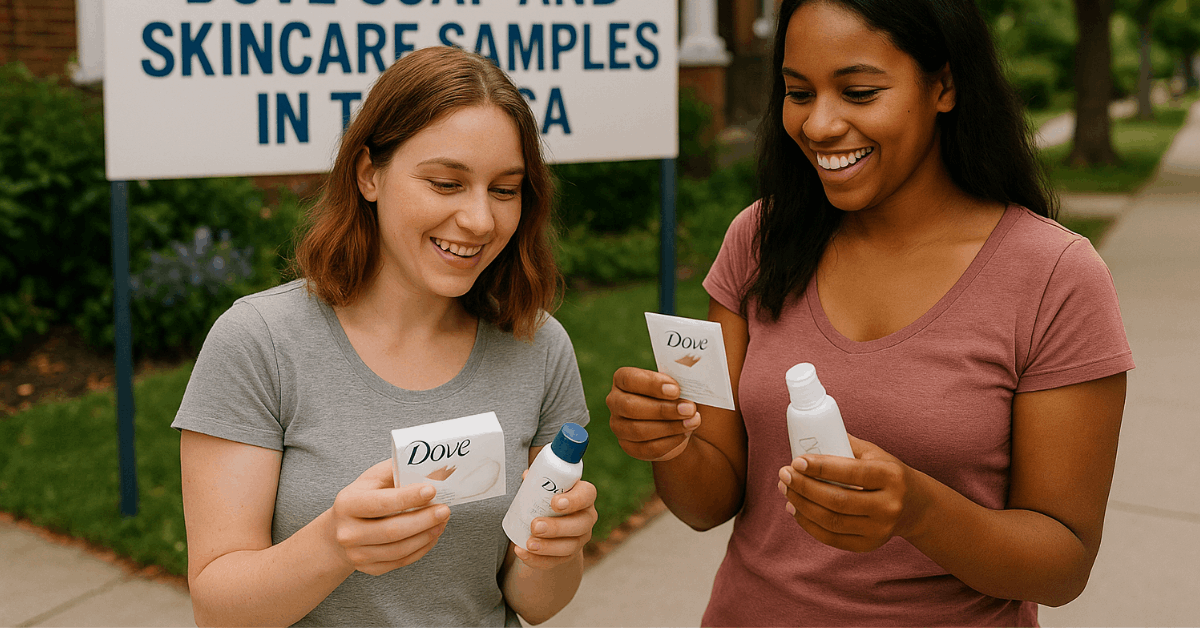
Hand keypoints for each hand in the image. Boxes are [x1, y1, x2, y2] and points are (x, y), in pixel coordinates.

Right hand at [328, 459, 450, 575]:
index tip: (432, 490)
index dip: (408, 498)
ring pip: (399, 550)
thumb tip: (427, 466)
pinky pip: (400, 561)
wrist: (339, 530)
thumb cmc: (362, 498)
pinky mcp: (368, 568)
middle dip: (424, 520)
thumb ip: (395, 470)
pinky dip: (421, 549)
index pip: (381, 503)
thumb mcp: (372, 479)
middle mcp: (348, 532)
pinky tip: (432, 535)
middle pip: (392, 531)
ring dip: (426, 536)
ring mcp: (356, 554)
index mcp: (348, 504)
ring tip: (442, 522)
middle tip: (445, 509)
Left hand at [512, 479, 598, 569]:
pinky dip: (537, 560)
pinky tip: (522, 552)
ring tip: (528, 543)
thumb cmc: (546, 497)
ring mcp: (579, 539)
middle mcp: (586, 518)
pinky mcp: (567, 556)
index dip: (574, 500)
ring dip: (548, 546)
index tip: (554, 502)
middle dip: (557, 527)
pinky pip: (555, 561)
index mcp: (584, 496)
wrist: (549, 522)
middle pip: (580, 525)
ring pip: (570, 546)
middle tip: (535, 525)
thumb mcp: (543, 486)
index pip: (587, 495)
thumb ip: (536, 480)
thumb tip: (527, 476)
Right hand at [607, 367, 701, 461]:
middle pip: (630, 407)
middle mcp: (615, 402)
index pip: (629, 379)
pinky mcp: (629, 446)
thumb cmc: (676, 394)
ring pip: (638, 430)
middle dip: (663, 409)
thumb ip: (681, 378)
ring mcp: (619, 426)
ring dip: (670, 426)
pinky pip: (647, 448)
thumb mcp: (679, 382)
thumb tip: (691, 376)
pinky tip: (685, 433)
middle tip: (689, 409)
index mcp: (623, 379)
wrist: (679, 420)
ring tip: (692, 421)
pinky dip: (670, 442)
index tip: (676, 390)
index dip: (652, 385)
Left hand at [777, 435, 928, 552]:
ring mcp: (880, 529)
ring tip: (786, 490)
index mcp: (891, 477)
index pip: (852, 473)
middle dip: (804, 487)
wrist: (915, 506)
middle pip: (838, 500)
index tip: (796, 461)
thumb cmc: (888, 473)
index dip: (821, 467)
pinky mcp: (870, 545)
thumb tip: (811, 432)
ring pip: (831, 521)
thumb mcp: (876, 453)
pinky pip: (832, 538)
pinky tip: (795, 509)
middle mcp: (889, 505)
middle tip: (784, 474)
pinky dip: (808, 524)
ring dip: (801, 505)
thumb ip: (846, 443)